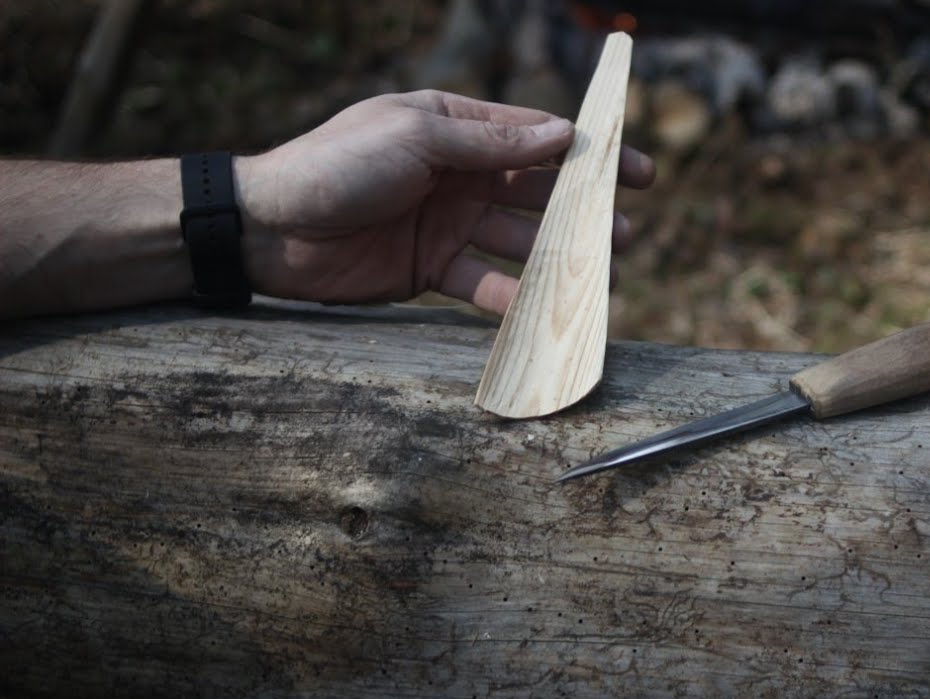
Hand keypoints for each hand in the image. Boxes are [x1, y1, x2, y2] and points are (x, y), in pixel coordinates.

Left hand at [234, 90, 654, 312]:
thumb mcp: (417, 136)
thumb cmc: (338, 164)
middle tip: (623, 230)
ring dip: (557, 257)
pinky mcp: (431, 268)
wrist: (269, 227)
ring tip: (599, 275)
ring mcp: (448, 222)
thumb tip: (562, 135)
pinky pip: (483, 282)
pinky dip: (512, 298)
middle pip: (536, 192)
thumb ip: (490, 143)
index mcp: (456, 127)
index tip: (633, 170)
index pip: (535, 138)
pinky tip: (542, 312)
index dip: (587, 152)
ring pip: (518, 241)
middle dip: (582, 210)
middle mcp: (459, 174)